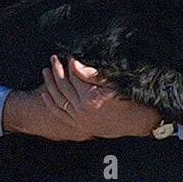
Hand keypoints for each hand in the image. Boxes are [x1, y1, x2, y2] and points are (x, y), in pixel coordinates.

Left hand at [42, 55, 161, 137]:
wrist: (137, 123)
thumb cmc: (130, 100)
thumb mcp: (114, 84)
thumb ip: (93, 75)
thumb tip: (75, 64)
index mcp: (91, 97)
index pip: (74, 76)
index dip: (70, 63)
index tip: (69, 56)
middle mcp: (83, 109)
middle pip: (63, 86)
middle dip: (57, 69)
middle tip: (53, 58)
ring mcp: (80, 119)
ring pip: (58, 99)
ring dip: (50, 84)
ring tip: (46, 70)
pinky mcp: (80, 125)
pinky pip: (60, 114)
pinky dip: (51, 104)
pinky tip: (45, 94)